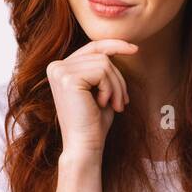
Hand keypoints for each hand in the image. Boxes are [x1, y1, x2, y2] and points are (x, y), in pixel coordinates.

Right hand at [46, 39, 137, 154]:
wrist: (84, 145)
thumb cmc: (94, 122)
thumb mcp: (100, 89)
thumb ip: (102, 69)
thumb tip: (120, 46)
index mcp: (60, 68)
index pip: (92, 47)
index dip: (114, 45)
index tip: (135, 49)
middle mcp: (56, 67)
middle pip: (101, 56)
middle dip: (118, 80)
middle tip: (121, 103)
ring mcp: (59, 71)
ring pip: (104, 63)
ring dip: (116, 86)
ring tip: (114, 105)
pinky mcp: (67, 78)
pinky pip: (102, 71)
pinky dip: (110, 89)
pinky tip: (102, 104)